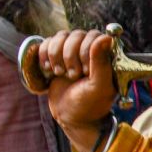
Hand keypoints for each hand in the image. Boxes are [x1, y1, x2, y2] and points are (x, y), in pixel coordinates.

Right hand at [36, 30, 119, 151]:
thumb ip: (102, 63)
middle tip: (73, 76)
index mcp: (107, 56)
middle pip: (77, 35)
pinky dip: (45, 54)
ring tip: (60, 73)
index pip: (95, 36)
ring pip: (61, 36)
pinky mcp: (57, 56)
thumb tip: (106, 37)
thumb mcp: (99, 86)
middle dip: (71, 55)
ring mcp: (73, 52)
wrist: (71, 116)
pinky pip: (47, 42)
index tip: (85, 71)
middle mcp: (91, 50)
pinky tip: (48, 69)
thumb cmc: (90, 104)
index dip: (86, 50)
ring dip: (57, 55)